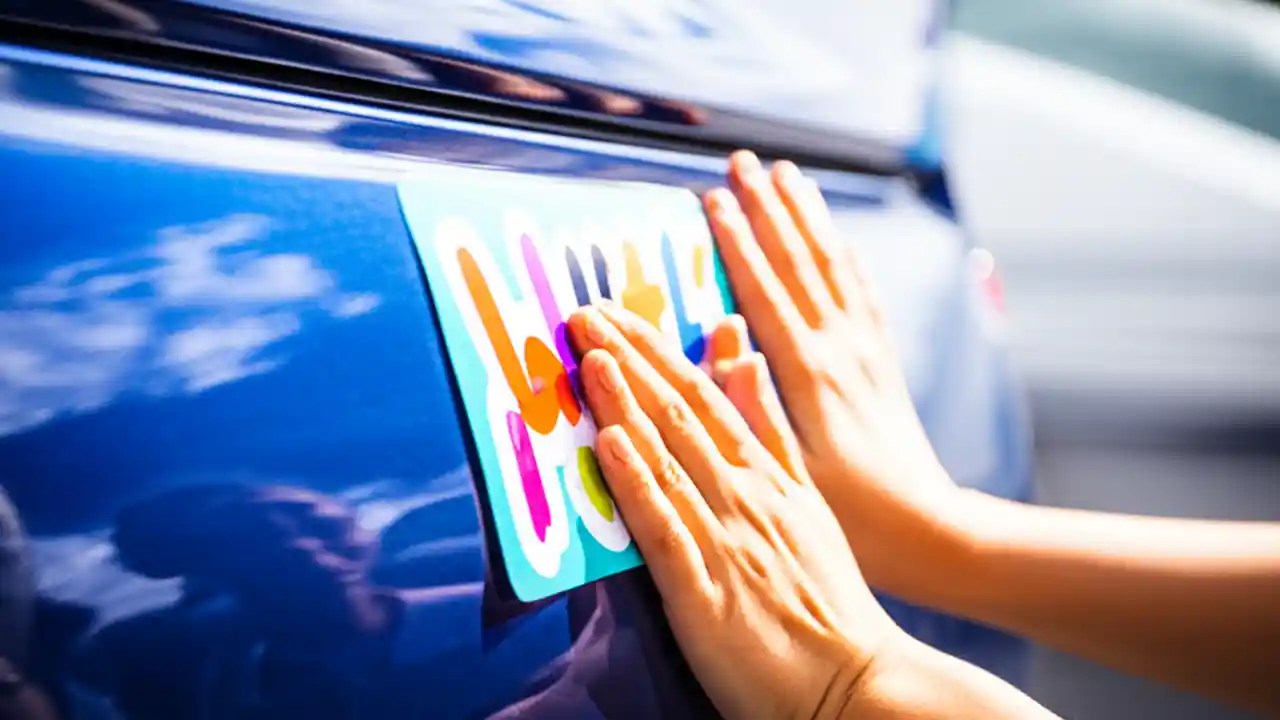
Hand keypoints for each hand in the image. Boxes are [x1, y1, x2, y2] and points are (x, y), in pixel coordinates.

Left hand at [566, 303, 904, 719]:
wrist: (858, 683)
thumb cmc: (826, 601)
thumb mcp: (807, 500)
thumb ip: (770, 431)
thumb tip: (744, 360)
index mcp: (765, 476)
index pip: (702, 396)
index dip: (656, 352)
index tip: (616, 313)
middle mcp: (744, 495)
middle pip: (678, 413)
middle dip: (628, 358)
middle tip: (582, 312)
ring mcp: (726, 539)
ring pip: (669, 457)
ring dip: (625, 402)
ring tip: (589, 353)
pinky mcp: (705, 590)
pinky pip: (666, 527)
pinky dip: (638, 482)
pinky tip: (611, 442)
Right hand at [703, 151, 966, 601]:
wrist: (932, 534)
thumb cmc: (855, 517)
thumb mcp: (795, 470)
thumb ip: (757, 405)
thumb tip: (726, 341)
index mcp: (811, 374)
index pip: (767, 291)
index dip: (738, 242)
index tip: (712, 198)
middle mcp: (843, 351)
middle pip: (801, 262)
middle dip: (770, 208)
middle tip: (743, 161)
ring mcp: (867, 355)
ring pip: (834, 267)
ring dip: (809, 218)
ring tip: (789, 175)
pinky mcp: (882, 367)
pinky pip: (864, 295)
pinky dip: (848, 258)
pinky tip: (841, 240)